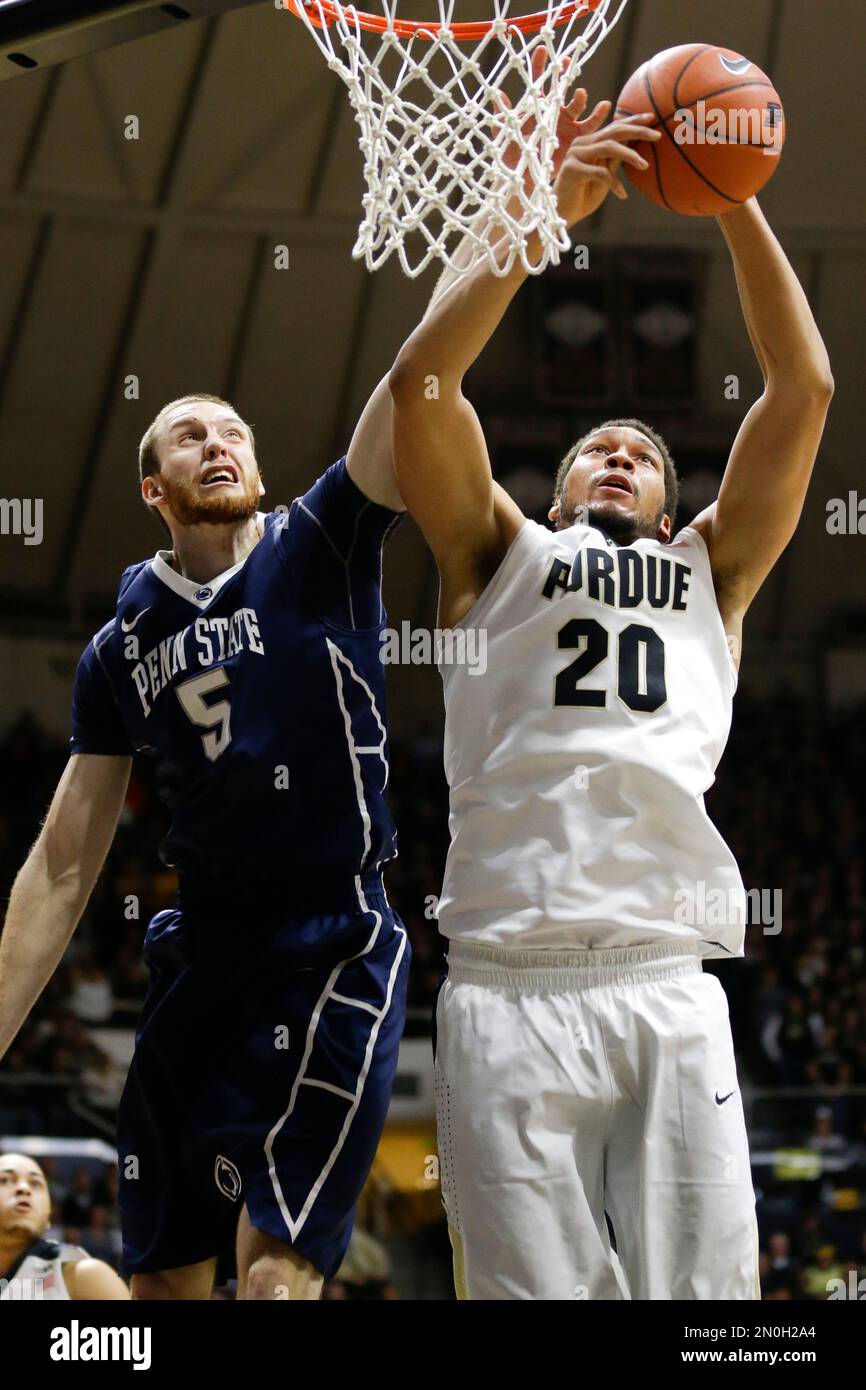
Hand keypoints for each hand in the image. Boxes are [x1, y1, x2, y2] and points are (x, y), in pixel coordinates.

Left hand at [499, 50, 601, 184]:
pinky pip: (590, 125)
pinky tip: (604, 106)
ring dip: (579, 97)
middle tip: (565, 62)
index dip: (540, 65)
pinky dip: (599, 115)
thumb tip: (496, 92)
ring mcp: (566, 122)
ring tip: (580, 94)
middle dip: (564, 74)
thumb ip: (501, 112)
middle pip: (561, 88)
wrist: (522, 178)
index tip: (541, 50)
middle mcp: (553, 111)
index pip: (538, 81)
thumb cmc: (511, 154)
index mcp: (536, 106)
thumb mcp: (503, 131)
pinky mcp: (577, 137)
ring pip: (576, 105)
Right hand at [553, 106, 660, 225]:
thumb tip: (633, 143)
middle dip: (637, 131)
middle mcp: (582, 143)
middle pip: (614, 132)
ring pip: (608, 147)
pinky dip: (614, 183)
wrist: (563, 214)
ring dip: (629, 155)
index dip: (633, 120)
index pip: (615, 127)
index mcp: (590, 142)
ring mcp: (576, 154)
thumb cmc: (584, 195)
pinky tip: (622, 194)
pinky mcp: (572, 169)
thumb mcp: (605, 174)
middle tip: (657, 135)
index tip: (652, 117)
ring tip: (644, 165)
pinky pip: (599, 172)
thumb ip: (615, 158)